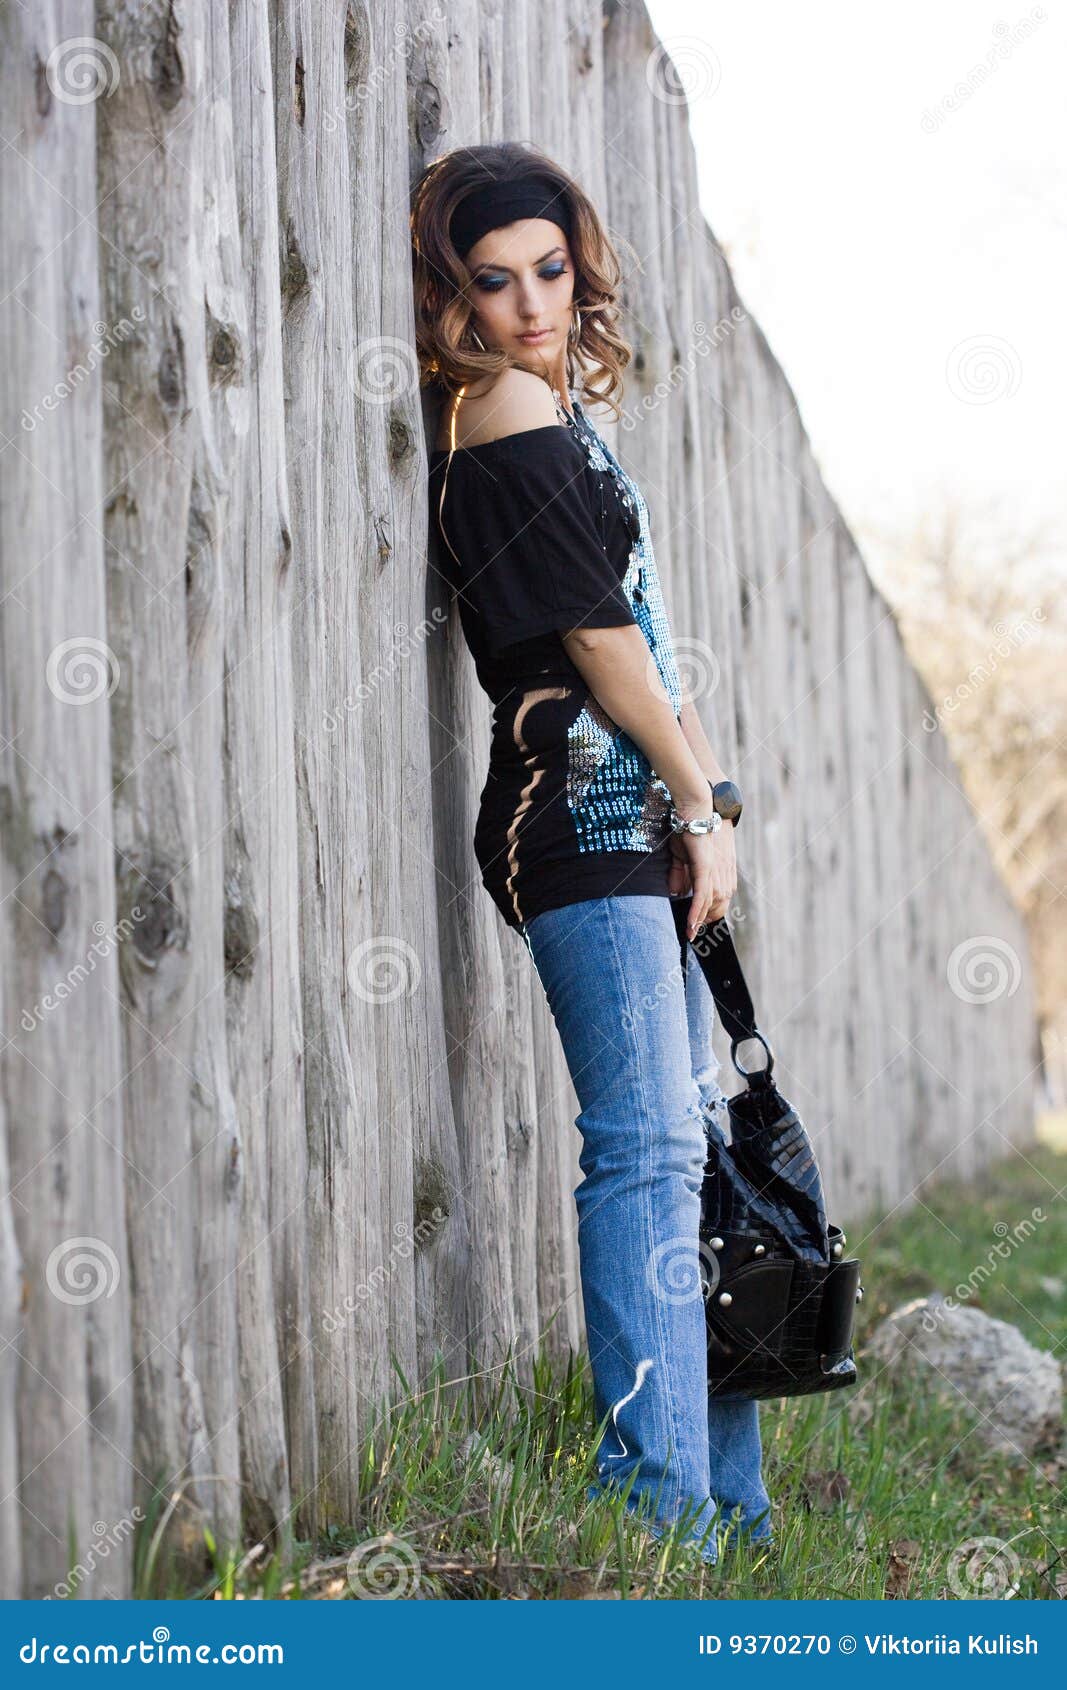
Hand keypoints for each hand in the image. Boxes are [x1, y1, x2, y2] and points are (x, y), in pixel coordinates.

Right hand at [670, 822, 736, 938]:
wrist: (693, 813)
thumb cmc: (687, 832)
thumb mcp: (681, 858)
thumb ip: (679, 876)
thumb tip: (675, 892)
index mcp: (718, 873)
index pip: (717, 900)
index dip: (708, 914)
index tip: (697, 925)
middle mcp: (721, 875)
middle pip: (717, 906)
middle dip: (704, 921)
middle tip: (692, 933)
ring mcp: (714, 873)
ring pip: (709, 905)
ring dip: (698, 920)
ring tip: (689, 932)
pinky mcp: (705, 870)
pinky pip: (702, 897)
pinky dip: (696, 912)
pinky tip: (691, 923)